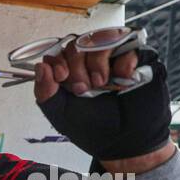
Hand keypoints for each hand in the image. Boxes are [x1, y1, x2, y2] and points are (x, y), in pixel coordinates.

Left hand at [34, 42, 174, 168]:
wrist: (126, 142)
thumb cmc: (95, 129)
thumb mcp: (61, 113)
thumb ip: (46, 91)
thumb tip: (41, 66)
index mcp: (72, 73)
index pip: (59, 50)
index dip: (57, 59)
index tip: (61, 77)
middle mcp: (91, 62)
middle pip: (78, 42)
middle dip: (76, 65)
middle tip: (83, 88)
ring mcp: (114, 57)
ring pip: (101, 37)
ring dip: (97, 62)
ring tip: (101, 84)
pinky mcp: (138, 57)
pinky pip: (129, 41)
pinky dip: (122, 61)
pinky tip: (123, 79)